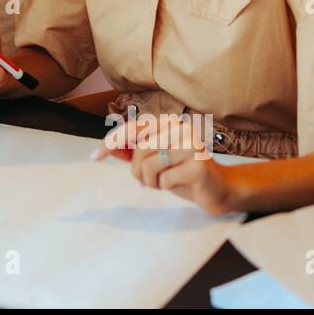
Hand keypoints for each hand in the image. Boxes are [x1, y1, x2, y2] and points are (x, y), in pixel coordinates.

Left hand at [91, 114, 237, 214]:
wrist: (219, 190)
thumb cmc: (184, 174)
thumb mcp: (155, 162)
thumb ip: (133, 153)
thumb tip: (109, 148)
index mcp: (169, 124)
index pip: (132, 128)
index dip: (111, 142)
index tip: (94, 157)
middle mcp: (181, 128)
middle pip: (139, 151)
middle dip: (138, 172)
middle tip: (148, 182)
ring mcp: (192, 145)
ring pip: (149, 165)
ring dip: (151, 182)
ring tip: (164, 183)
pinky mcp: (198, 165)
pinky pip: (164, 179)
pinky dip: (166, 187)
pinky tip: (180, 185)